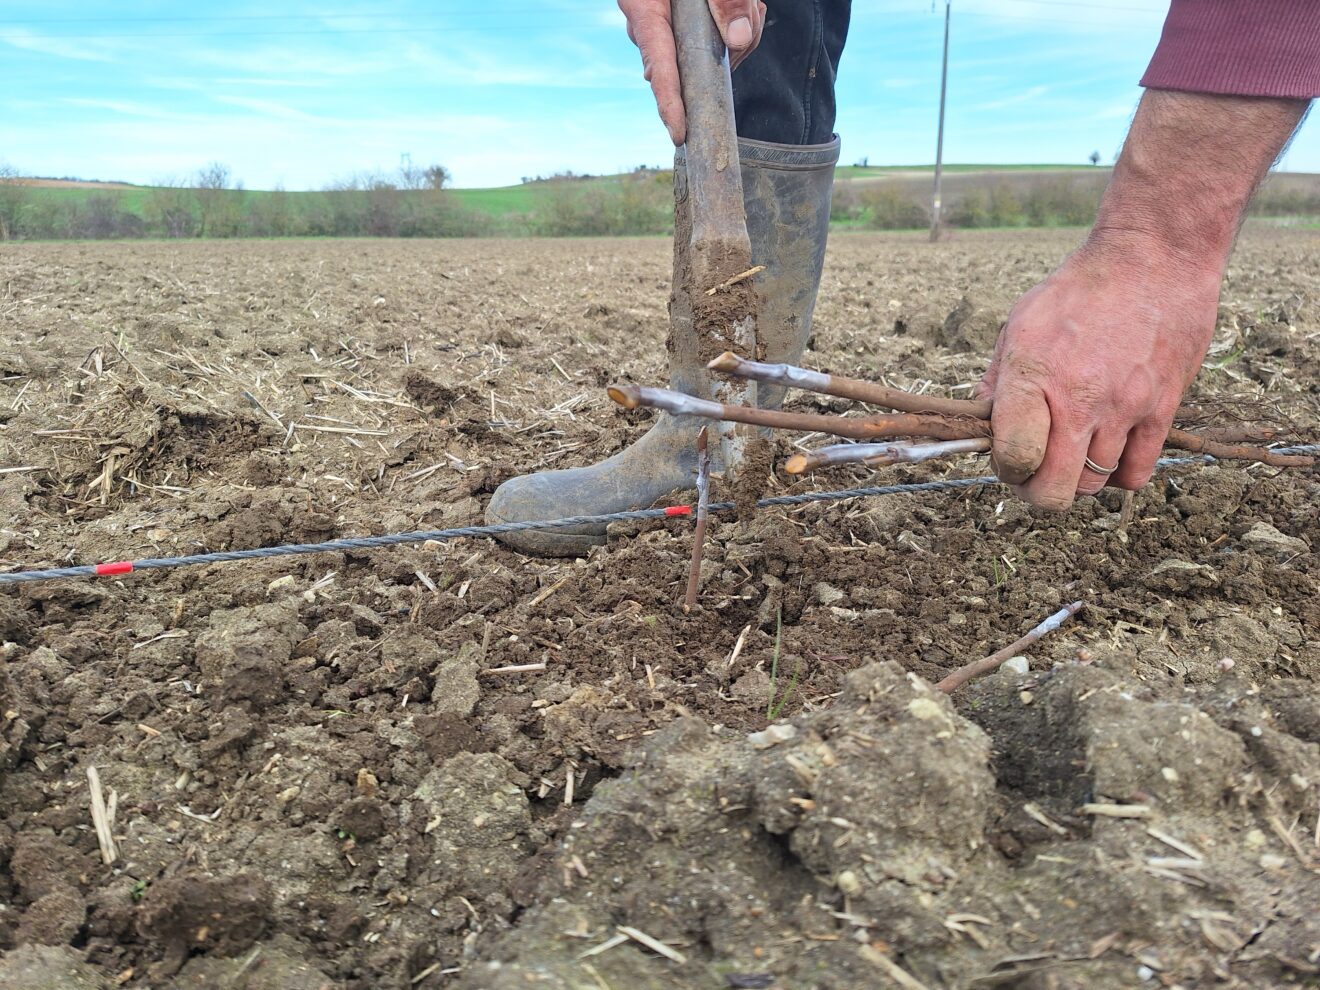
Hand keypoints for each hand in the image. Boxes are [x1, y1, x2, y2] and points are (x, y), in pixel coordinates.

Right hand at [618, 0, 765, 144]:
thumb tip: (740, 43)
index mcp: (644, 8)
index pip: (658, 63)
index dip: (669, 102)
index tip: (680, 132)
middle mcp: (652, 24)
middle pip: (690, 65)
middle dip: (728, 57)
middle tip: (753, 13)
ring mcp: (669, 31)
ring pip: (710, 57)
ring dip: (742, 35)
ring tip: (750, 3)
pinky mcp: (688, 32)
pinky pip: (718, 44)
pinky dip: (741, 28)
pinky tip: (746, 7)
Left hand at [980, 88, 1307, 510]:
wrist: (1154, 257)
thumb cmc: (1079, 290)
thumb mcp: (1020, 324)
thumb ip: (996, 383)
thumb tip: (979, 429)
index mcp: (1032, 375)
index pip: (1013, 458)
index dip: (1006, 470)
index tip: (1009, 458)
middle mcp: (1078, 398)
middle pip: (1054, 491)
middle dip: (1037, 490)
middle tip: (1036, 470)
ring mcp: (1124, 407)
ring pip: (1094, 485)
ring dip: (1077, 478)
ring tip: (1073, 450)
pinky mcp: (1163, 409)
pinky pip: (1136, 475)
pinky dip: (1118, 474)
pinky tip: (1108, 450)